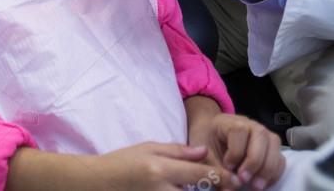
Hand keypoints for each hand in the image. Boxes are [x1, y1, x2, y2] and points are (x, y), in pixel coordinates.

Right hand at [84, 141, 238, 190]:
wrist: (97, 183)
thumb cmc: (122, 161)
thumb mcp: (149, 147)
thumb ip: (178, 151)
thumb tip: (204, 152)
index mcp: (161, 170)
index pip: (200, 175)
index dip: (222, 178)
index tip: (235, 180)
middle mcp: (161, 190)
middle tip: (229, 187)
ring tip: (210, 189)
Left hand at [190, 114, 285, 190]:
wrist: (211, 133)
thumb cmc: (207, 142)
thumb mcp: (205, 154)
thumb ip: (215, 171)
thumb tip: (230, 190)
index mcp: (230, 122)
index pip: (239, 132)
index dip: (235, 152)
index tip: (227, 166)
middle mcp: (250, 124)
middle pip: (261, 136)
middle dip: (254, 161)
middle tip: (243, 180)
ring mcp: (263, 134)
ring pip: (274, 145)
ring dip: (267, 168)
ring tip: (256, 186)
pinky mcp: (270, 147)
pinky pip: (280, 158)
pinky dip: (275, 172)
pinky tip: (262, 183)